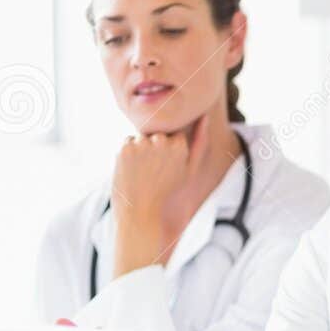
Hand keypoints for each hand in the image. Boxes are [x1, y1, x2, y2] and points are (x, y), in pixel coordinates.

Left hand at [110, 116, 208, 275]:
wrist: (142, 214)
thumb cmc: (168, 193)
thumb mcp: (189, 169)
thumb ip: (200, 141)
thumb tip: (204, 116)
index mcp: (179, 145)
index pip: (172, 135)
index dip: (168, 152)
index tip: (166, 169)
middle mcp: (161, 141)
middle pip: (155, 134)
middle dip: (153, 149)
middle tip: (152, 173)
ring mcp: (141, 144)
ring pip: (140, 138)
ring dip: (139, 151)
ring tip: (143, 174)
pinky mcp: (125, 148)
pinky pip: (126, 143)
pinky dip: (127, 155)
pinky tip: (132, 172)